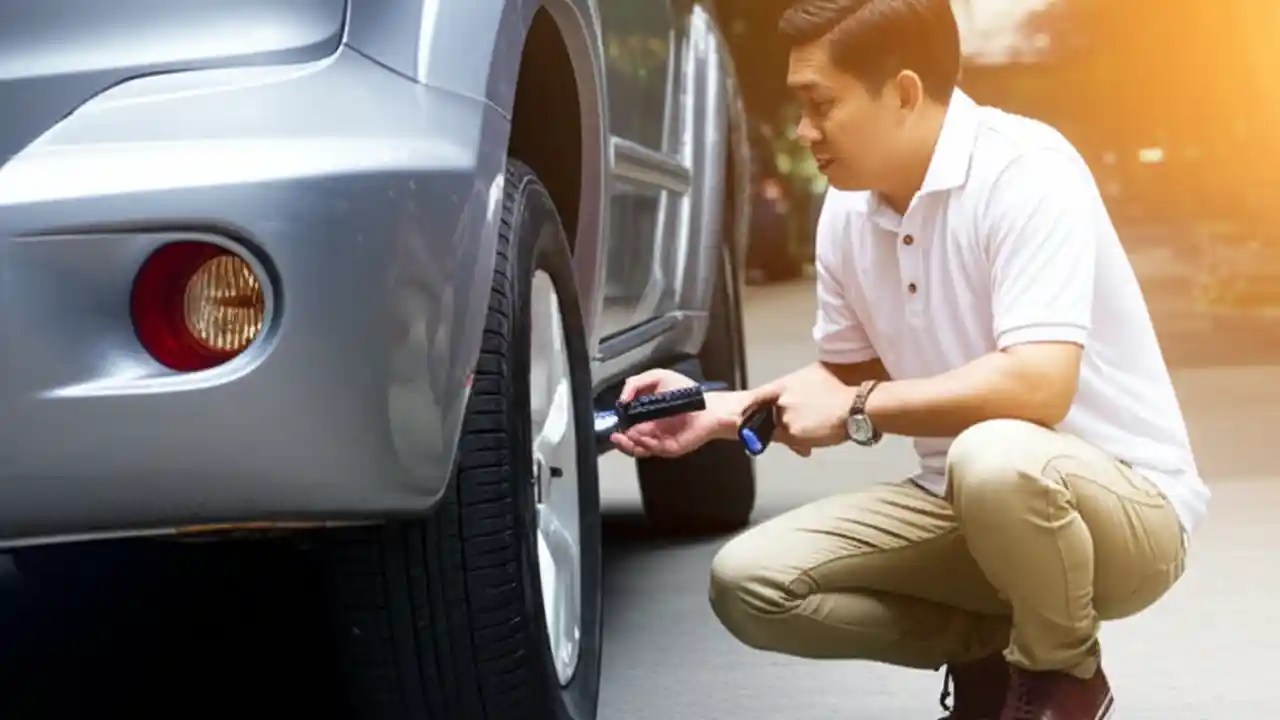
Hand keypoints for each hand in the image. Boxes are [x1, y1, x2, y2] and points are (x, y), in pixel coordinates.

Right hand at [610, 369, 743, 458]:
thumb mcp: (657, 377)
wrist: (709, 405)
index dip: (619, 427)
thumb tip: (621, 400)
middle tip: (615, 435)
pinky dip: (645, 444)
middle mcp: (651, 431)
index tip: (614, 423)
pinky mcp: (670, 448)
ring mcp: (660, 441)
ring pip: (639, 449)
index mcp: (646, 417)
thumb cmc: (686, 391)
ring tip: (625, 436)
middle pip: (630, 442)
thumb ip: (635, 383)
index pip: (627, 426)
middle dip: (621, 440)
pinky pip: (654, 450)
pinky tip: (641, 437)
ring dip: (629, 445)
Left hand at [744, 375, 857, 456]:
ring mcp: (785, 417)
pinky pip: (789, 443)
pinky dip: (798, 444)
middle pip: (764, 418)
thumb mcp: (816, 376)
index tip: (742, 414)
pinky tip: (810, 443)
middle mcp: (780, 400)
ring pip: (777, 432)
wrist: (856, 406)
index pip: (756, 396)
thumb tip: (792, 393)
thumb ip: (798, 386)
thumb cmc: (841, 391)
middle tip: (790, 428)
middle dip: (772, 424)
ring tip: (810, 432)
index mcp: (785, 385)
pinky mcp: (793, 433)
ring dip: (789, 435)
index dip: (748, 407)